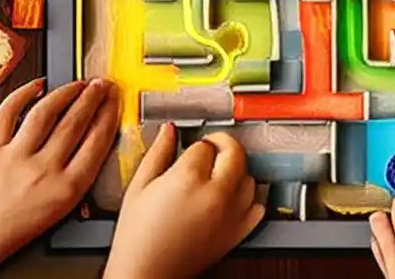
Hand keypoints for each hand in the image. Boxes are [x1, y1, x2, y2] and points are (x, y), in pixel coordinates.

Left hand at [0, 78, 119, 256]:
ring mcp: (17, 158)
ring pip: (45, 112)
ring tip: (77, 84)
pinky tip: (38, 85)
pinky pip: (8, 113)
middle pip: (74, 122)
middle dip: (92, 97)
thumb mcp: (70, 202)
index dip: (110, 113)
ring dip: (66, 92)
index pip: (98, 139)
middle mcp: (44, 170)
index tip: (115, 100)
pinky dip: (23, 94)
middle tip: (101, 85)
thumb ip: (86, 170)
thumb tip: (101, 132)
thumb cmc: (27, 219)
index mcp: (69, 187)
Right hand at [105, 128, 264, 278]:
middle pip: (235, 152)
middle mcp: (216, 193)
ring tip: (217, 175)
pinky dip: (248, 198)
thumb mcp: (138, 188)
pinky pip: (257, 206)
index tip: (187, 151)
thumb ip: (157, 153)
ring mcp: (231, 213)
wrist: (146, 275)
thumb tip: (169, 130)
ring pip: (249, 176)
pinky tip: (231, 197)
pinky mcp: (238, 232)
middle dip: (222, 145)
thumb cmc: (137, 238)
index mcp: (188, 179)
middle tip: (210, 150)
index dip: (193, 144)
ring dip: (236, 170)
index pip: (203, 144)